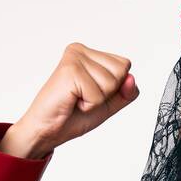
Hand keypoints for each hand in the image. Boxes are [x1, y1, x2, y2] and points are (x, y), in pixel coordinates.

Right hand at [0, 42, 138, 158]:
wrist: (48, 130)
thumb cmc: (73, 116)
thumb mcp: (108, 104)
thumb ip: (125, 92)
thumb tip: (131, 78)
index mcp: (89, 54)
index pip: (125, 65)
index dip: (114, 88)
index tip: (91, 93)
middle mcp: (80, 50)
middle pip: (122, 71)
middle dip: (107, 93)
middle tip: (83, 97)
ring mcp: (74, 58)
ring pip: (111, 82)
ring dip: (96, 100)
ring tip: (77, 99)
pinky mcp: (70, 70)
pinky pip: (98, 94)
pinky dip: (89, 104)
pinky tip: (72, 101)